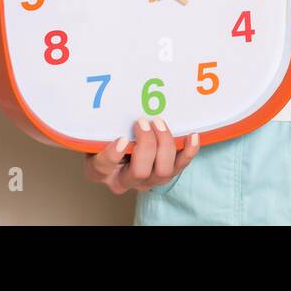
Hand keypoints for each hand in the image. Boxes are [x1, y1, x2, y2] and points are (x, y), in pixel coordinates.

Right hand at [83, 118, 200, 194]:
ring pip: (163, 171)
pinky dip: (189, 151)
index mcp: (102, 171)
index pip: (103, 169)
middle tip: (143, 122)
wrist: (123, 141)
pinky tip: (192, 136)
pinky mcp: (167, 172)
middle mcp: (126, 180)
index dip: (113, 156)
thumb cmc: (108, 135)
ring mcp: (149, 180)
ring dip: (164, 144)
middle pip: (139, 172)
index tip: (121, 139)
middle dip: (146, 145)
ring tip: (159, 123)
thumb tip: (111, 109)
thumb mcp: (99, 131)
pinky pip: (181, 165)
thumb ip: (103, 127)